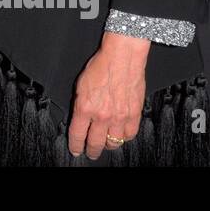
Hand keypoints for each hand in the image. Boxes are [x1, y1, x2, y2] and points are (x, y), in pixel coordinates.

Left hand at [67, 31, 149, 159]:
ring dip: (108, 145)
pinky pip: (129, 135)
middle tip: (90, 153)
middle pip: (96, 144)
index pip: (78, 135)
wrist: (122, 58)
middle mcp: (102, 116)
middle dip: (91, 151)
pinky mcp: (134, 114)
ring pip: (114, 143)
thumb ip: (80, 105)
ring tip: (106, 144)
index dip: (75, 146)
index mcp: (85, 108)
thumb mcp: (80, 85)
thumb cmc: (101, 66)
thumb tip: (79, 119)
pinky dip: (124, 137)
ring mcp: (119, 117)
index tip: (76, 150)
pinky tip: (121, 134)